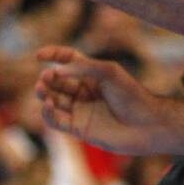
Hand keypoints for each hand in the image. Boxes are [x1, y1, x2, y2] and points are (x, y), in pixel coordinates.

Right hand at [35, 46, 166, 155]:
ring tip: (41, 89)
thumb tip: (56, 71)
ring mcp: (81, 110)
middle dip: (48, 77)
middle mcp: (84, 91)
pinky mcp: (79, 129)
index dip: (53, 55)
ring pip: (54, 100)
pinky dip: (48, 113)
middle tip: (45, 77)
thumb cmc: (131, 94)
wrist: (145, 124)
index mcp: (92, 74)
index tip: (38, 55)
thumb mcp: (109, 71)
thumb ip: (83, 67)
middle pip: (58, 81)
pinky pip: (57, 121)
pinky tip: (47, 105)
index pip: (68, 60)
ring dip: (44, 94)